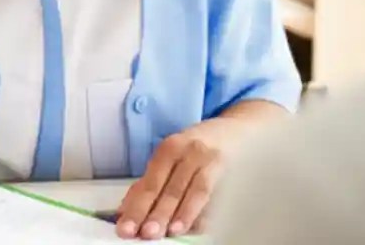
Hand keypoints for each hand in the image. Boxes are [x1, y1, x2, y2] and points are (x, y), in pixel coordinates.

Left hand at [115, 118, 248, 239]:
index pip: (149, 182)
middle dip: (154, 213)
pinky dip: (198, 210)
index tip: (124, 227)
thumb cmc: (202, 149)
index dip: (136, 207)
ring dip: (176, 213)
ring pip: (190, 190)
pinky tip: (189, 225)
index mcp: (169, 148)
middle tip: (142, 233)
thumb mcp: (175, 157)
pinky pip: (210, 191)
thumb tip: (126, 210)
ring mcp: (209, 158)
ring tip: (166, 232)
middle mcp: (188, 150)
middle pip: (168, 187)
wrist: (240, 130)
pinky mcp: (227, 167)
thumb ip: (152, 183)